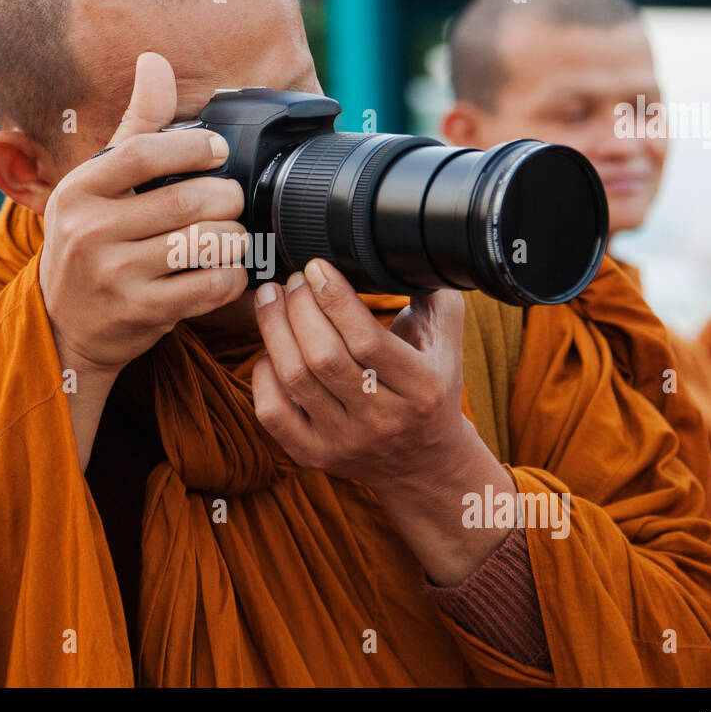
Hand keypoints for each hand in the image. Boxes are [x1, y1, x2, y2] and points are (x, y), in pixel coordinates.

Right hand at [38, 52, 249, 380]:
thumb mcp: (98, 185)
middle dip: (226, 199)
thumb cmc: (90, 244)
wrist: (62, 327)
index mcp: (78, 191)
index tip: (218, 150)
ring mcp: (114, 277)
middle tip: (231, 200)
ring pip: (204, 244)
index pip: (141, 154)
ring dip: (233, 237)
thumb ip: (134, 128)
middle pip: (186, 202)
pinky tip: (225, 269)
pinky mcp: (141, 313)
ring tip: (231, 235)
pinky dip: (231, 275)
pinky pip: (209, 286)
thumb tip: (155, 61)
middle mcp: (90, 233)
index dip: (191, 147)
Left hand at [251, 259, 514, 583]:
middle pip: (323, 357)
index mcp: (420, 387)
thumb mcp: (447, 341)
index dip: (333, 297)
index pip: (366, 339)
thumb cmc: (431, 388)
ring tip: (271, 298)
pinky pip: (272, 412)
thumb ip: (434, 295)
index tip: (317, 268)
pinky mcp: (313, 456)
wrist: (424, 464)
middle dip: (299, 308)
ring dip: (274, 330)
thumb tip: (405, 247)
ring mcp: (344, 441)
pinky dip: (262, 374)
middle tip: (293, 280)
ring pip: (294, 379)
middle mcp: (382, 419)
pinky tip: (269, 349)